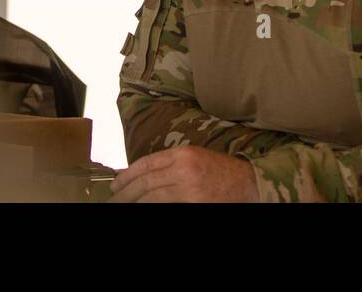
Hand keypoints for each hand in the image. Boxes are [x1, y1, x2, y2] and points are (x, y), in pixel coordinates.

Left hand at [109, 145, 259, 202]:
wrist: (248, 184)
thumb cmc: (222, 172)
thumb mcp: (196, 158)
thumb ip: (172, 164)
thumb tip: (143, 175)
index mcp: (183, 153)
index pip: (147, 163)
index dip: (128, 174)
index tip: (116, 183)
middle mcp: (184, 168)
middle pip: (146, 181)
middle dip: (125, 192)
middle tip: (113, 199)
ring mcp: (188, 187)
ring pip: (152, 196)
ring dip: (134, 201)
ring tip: (122, 205)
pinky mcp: (192, 202)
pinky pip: (164, 206)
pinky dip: (151, 207)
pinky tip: (142, 208)